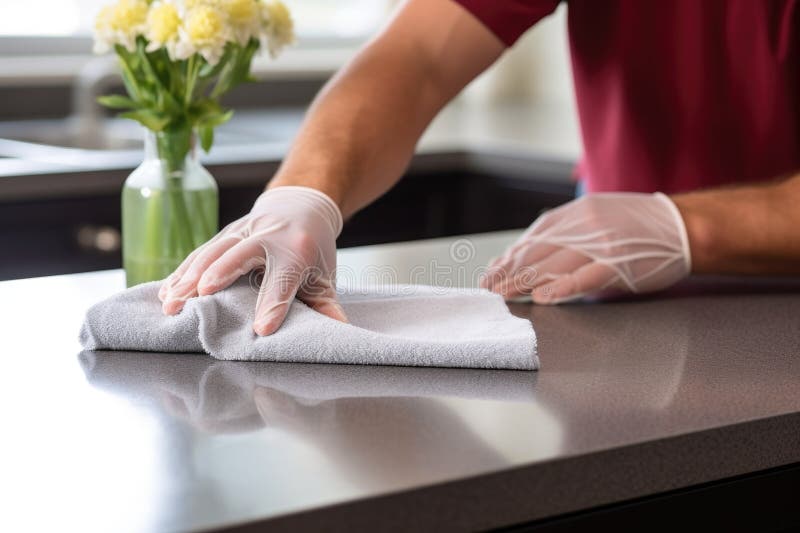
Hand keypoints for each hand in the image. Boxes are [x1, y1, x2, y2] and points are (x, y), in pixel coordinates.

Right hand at [159, 186, 346, 334]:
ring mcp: (241, 231)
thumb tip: (340, 334)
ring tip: (171, 304)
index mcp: (296, 248)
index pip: (284, 278)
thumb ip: (327, 306)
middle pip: (239, 255)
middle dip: (218, 275)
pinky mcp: (224, 235)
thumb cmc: (312, 249)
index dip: (273, 303)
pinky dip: (180, 272)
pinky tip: (165, 292)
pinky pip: (198, 253)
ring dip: (189, 277)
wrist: (300, 205)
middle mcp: (267, 235)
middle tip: (198, 300)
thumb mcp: (325, 276)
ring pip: (212, 252)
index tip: (262, 329)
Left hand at [481, 193, 690, 302]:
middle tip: (489, 286)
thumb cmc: (642, 227)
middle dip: (509, 271)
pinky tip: (542, 297)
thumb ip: (570, 233)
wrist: (685, 225)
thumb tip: (538, 253)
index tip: (493, 269)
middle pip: (538, 251)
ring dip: (524, 282)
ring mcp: (601, 244)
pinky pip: (583, 277)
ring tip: (504, 294)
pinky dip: (561, 287)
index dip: (512, 255)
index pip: (535, 236)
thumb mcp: (600, 216)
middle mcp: (585, 225)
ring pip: (553, 264)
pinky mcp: (618, 264)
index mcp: (579, 213)